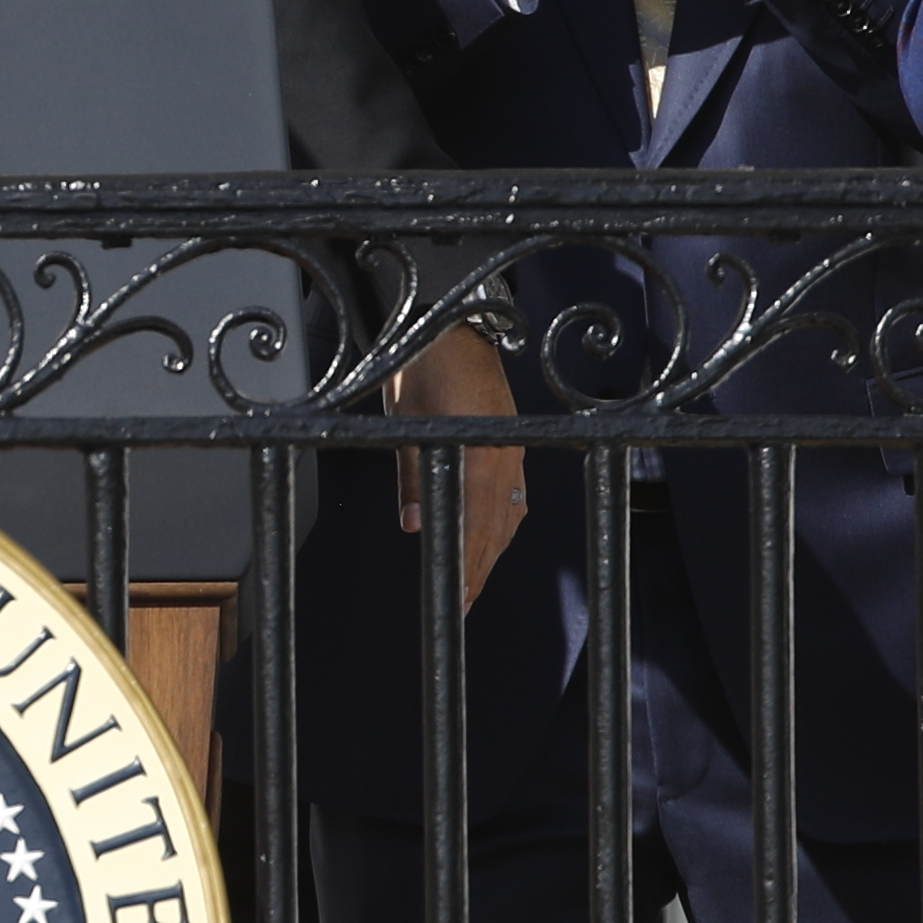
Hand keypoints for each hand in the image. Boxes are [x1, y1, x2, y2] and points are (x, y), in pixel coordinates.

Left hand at [384, 324, 529, 605]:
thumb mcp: (408, 424)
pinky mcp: (511, 438)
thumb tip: (415, 524)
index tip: (460, 597)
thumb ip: (414, 478)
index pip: (477, 527)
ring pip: (510, 513)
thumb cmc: (422, 365)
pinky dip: (503, 520)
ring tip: (476, 576)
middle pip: (499, 528)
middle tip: (464, 601)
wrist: (447, 322)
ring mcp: (512, 448)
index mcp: (480, 454)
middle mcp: (505, 455)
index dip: (469, 567)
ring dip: (494, 548)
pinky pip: (514, 492)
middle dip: (481, 568)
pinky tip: (493, 532)